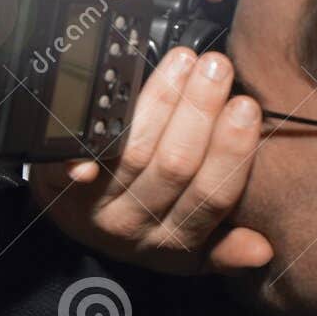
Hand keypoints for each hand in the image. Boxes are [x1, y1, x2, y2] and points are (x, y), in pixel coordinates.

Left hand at [30, 46, 271, 273]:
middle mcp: (131, 225)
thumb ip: (223, 248)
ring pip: (131, 149)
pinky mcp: (55, 184)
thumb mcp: (187, 253)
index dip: (231, 153)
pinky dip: (87, 140)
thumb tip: (261, 250)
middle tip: (216, 67)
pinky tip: (104, 108)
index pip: (210, 197)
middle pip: (172, 165)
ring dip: (160, 101)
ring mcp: (91, 204)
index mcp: (172, 243)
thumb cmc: (143, 225)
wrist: (73, 222)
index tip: (245, 107)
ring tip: (182, 62)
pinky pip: (72, 156)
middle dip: (198, 112)